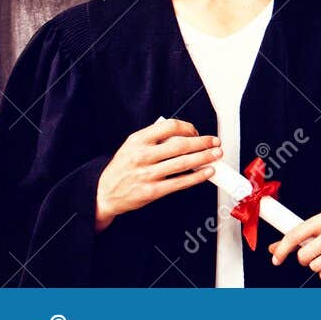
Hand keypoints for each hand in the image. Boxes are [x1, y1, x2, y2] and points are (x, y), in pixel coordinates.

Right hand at [95, 118, 221, 231]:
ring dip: (204, 157)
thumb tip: (185, 135)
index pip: (169, 126)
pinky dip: (197, 176)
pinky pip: (180, 182)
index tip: (196, 132)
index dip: (188, 128)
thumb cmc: (122, 168)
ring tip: (216, 154)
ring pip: (183, 163)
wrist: (104, 192)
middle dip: (203, 142)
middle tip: (215, 142)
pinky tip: (207, 172)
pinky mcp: (152, 191)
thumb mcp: (132, 146)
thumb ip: (155, 139)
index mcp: (138, 140)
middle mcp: (142, 155)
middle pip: (180, 145)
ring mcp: (147, 174)